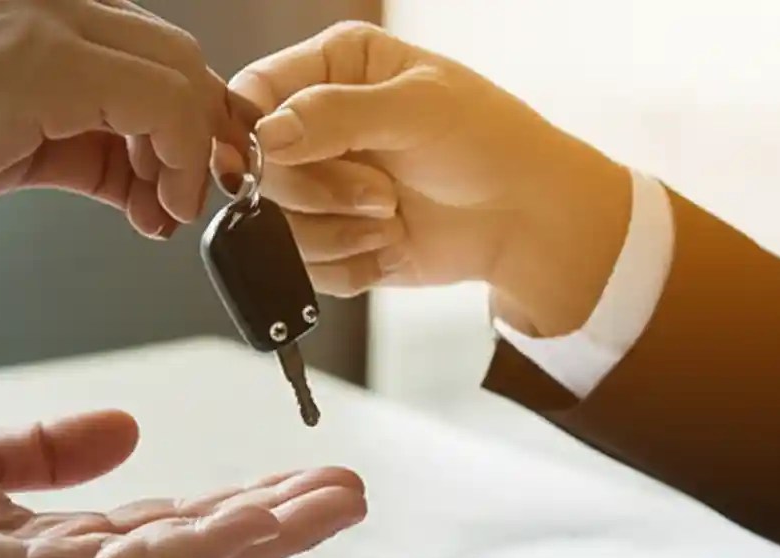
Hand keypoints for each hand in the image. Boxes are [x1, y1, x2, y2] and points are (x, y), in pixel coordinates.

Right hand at [0, 0, 250, 236]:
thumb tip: (141, 179)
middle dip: (199, 136)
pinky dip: (173, 160)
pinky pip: (157, 103)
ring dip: (186, 156)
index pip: (149, 53)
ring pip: (178, 76)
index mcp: (48, 11)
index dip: (184, 119)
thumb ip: (83, 143)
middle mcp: (58, 3)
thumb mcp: (14, 137)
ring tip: (163, 210)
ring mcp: (54, 21)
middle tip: (193, 192)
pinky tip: (152, 208)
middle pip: (175, 59)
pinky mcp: (49, 59)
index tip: (189, 172)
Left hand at [0, 410, 365, 557]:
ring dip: (274, 529)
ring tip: (336, 500)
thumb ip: (55, 448)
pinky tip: (267, 518)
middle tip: (347, 490)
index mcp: (73, 544)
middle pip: (207, 546)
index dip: (247, 499)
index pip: (181, 520)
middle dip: (283, 518)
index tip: (300, 474)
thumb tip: (125, 426)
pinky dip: (219, 540)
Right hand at [221, 22, 632, 334]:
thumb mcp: (418, 110)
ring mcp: (322, 185)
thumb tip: (267, 134)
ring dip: (336, 232)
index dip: (251, 132)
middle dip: (319, 191)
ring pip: (275, 225)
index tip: (269, 162)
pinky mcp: (332, 238)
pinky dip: (348, 265)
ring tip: (390, 217)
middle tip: (380, 193)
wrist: (527, 219)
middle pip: (258, 168)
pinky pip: (302, 266)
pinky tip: (389, 245)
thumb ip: (336, 115)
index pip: (254, 92)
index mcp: (334, 68)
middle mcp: (318, 126)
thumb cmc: (490, 144)